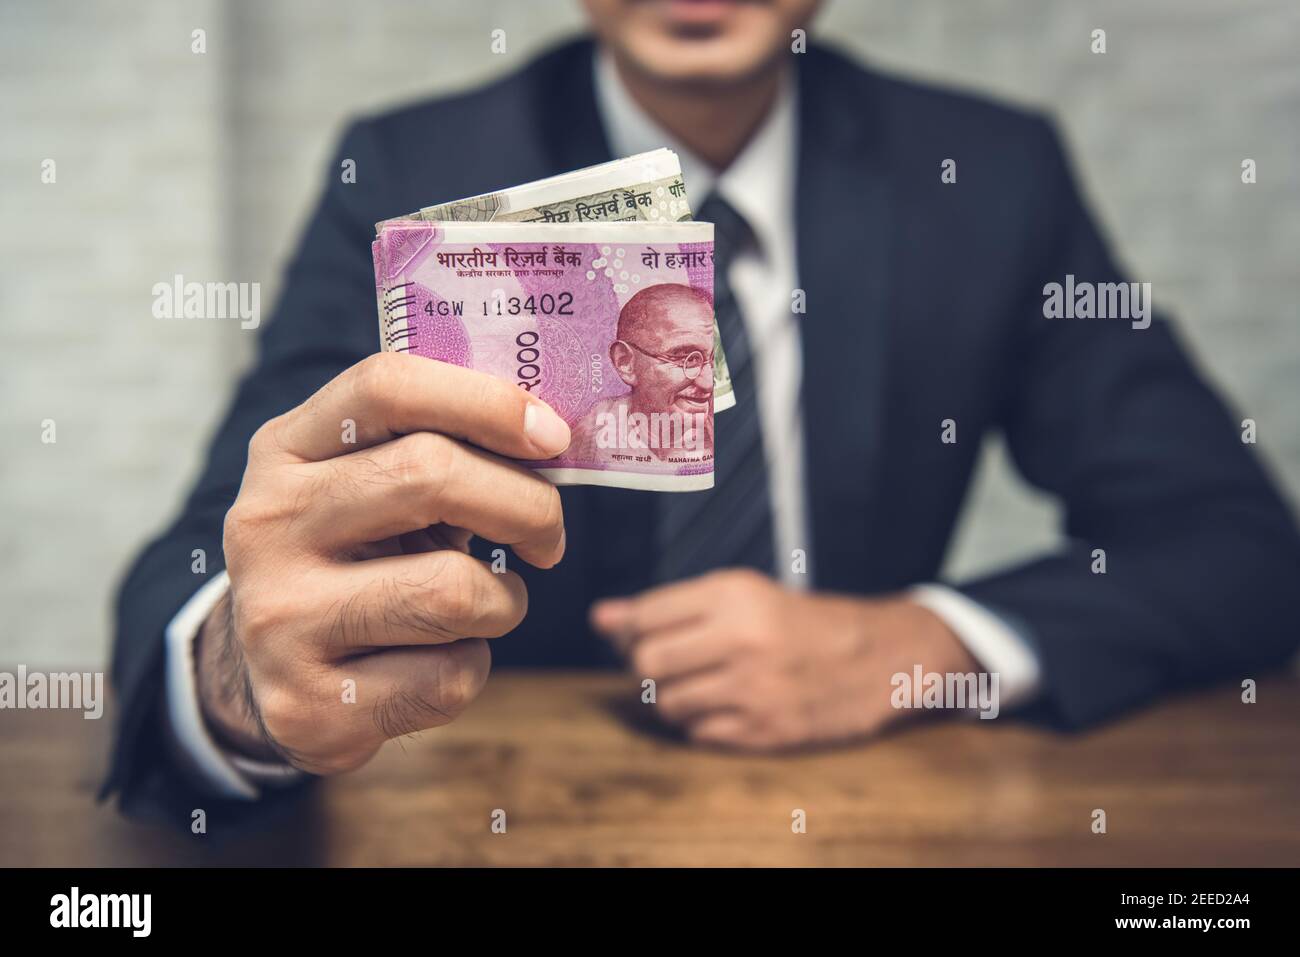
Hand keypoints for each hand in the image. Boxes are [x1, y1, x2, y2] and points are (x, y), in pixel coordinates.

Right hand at [196, 352, 569, 774]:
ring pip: (452, 590)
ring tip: (488, 604)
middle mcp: (266, 524)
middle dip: (527, 506)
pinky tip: (438, 661)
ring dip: (504, 601)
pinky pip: (447, 677)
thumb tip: (549, 434)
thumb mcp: (375, 488)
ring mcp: (278, 618)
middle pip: (430, 476)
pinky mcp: (307, 705)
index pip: (386, 387)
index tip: (554, 437)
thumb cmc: (362, 562)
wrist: (283, 682)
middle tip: (549, 536)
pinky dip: (473, 667)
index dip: (486, 402)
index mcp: (285, 450)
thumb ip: (441, 446)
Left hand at [590, 569, 978, 750]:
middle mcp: (743, 638)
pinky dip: (699, 722)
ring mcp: (756, 688)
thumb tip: (600, 618)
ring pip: (667, 703)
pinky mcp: (767, 730)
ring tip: (698, 682)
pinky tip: (722, 705)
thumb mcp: (740, 594)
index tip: (637, 632)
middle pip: (646, 662)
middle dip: (644, 665)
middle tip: (665, 662)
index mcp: (734, 594)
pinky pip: (698, 734)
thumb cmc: (796, 621)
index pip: (644, 616)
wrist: (875, 656)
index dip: (629, 628)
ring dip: (670, 696)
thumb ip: (667, 606)